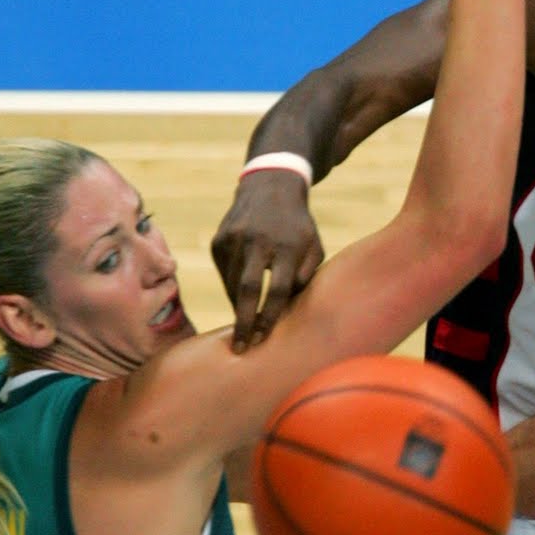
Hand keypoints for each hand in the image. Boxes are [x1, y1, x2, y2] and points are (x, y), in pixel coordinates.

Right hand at [210, 170, 324, 349]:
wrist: (271, 187)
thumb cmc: (299, 228)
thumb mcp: (314, 248)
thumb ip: (306, 278)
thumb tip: (289, 312)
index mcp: (287, 246)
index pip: (278, 289)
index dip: (269, 316)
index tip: (263, 338)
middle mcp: (257, 241)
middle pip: (247, 289)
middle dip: (243, 321)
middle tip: (240, 348)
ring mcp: (234, 238)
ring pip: (231, 283)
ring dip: (236, 308)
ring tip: (242, 326)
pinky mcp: (219, 239)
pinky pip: (223, 272)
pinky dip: (230, 288)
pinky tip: (238, 296)